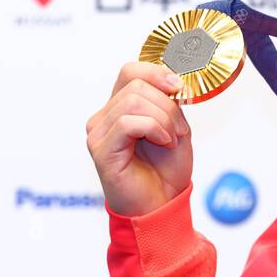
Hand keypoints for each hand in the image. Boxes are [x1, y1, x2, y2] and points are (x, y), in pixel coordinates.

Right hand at [86, 62, 192, 216]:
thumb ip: (168, 102)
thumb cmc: (166, 171)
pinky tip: (164, 143)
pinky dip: (155, 128)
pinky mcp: (101, 150)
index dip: (157, 72)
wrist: (163, 206)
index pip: (130, 71)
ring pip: (134, 101)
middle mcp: (103, 118)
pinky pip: (128, 122)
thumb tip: (171, 79)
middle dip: (167, 105)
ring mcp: (98, 133)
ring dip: (164, 119)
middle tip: (177, 131)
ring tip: (170, 141)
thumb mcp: (175, 127)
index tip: (178, 88)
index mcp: (119, 108)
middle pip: (136, 84)